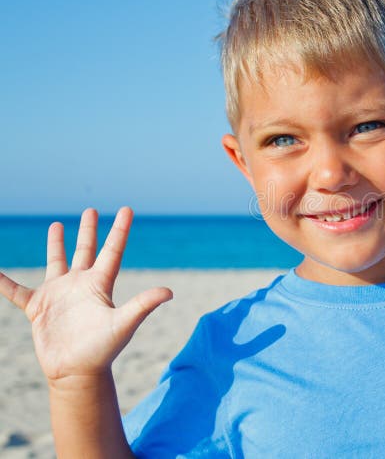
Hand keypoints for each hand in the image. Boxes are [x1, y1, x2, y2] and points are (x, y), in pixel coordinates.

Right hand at [0, 207, 171, 382]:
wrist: (77, 373)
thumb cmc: (103, 350)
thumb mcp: (124, 323)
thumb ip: (143, 304)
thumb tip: (170, 291)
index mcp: (100, 284)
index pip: (112, 250)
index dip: (120, 230)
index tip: (127, 209)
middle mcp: (80, 285)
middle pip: (85, 250)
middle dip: (88, 231)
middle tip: (91, 210)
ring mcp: (58, 295)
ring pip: (56, 262)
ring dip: (55, 245)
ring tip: (57, 225)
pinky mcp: (37, 309)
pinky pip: (16, 291)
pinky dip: (4, 282)